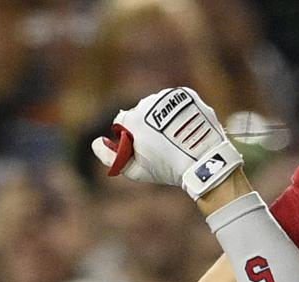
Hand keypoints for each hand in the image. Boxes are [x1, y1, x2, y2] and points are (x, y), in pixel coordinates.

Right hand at [90, 85, 242, 201]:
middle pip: (141, 112)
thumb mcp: (134, 170)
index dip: (129, 136)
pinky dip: (178, 112)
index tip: (141, 148)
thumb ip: (109, 157)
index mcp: (134, 118)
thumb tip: (95, 142)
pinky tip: (183, 127)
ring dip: (163, 117)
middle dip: (147, 126)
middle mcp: (150, 102)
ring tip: (174, 136)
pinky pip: (176, 101)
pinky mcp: (186, 94)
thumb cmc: (166, 168)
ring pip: (159, 106)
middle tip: (161, 144)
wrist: (203, 161)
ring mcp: (169, 97)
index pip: (123, 121)